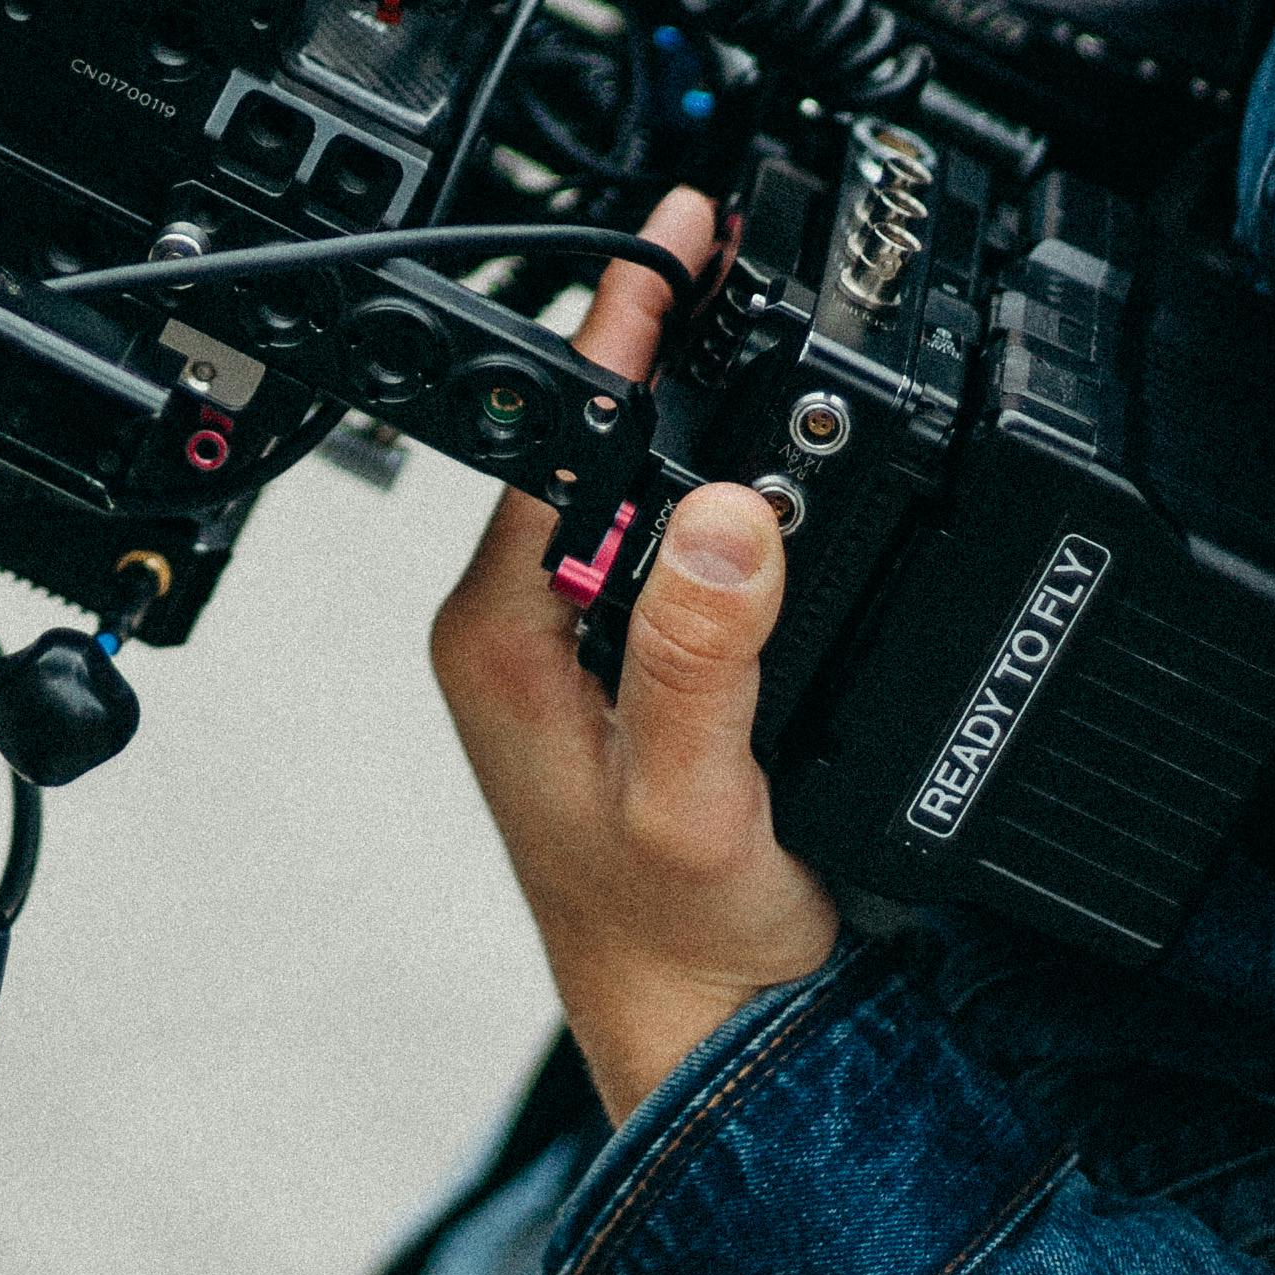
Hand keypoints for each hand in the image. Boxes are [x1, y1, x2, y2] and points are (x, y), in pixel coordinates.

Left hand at [432, 189, 839, 1122]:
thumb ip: (702, 659)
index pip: (556, 432)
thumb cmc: (672, 945)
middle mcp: (525, 624)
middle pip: (594, 441)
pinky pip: (675, 537)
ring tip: (751, 305)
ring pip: (637, 484)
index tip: (672, 234)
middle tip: (727, 239)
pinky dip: (727, 479)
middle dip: (661, 337)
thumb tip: (727, 516)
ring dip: (695, 403)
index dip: (617, 324)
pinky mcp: (641, 665)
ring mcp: (582, 643)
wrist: (710, 1041)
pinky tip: (775, 448)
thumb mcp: (693, 797)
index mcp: (499, 632)